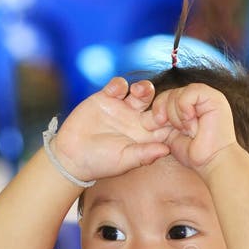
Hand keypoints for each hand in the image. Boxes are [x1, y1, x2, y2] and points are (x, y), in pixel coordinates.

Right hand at [51, 77, 171, 182]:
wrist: (71, 156)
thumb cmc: (99, 163)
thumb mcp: (123, 160)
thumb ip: (144, 154)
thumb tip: (166, 150)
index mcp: (144, 136)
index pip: (165, 125)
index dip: (173, 120)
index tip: (177, 119)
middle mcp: (136, 120)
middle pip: (157, 104)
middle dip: (161, 101)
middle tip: (160, 104)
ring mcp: (122, 108)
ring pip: (141, 91)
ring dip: (143, 88)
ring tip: (138, 92)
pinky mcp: (106, 98)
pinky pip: (118, 85)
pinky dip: (120, 84)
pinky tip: (116, 92)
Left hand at [143, 83, 237, 170]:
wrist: (212, 162)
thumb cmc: (194, 153)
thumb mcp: (170, 134)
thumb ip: (162, 122)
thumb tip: (145, 118)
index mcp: (188, 104)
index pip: (165, 96)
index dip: (158, 109)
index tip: (159, 125)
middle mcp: (198, 97)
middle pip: (169, 93)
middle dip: (167, 114)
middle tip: (179, 130)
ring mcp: (207, 95)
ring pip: (177, 93)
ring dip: (177, 115)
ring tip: (188, 129)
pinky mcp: (214, 97)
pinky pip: (189, 92)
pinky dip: (185, 108)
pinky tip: (191, 122)